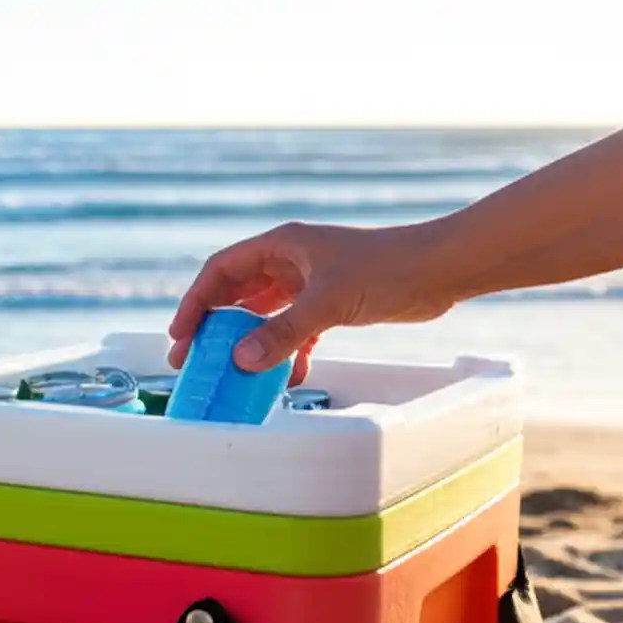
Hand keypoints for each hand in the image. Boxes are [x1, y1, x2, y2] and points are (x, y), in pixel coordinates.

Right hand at [167, 221, 457, 384]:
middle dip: (214, 327)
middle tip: (192, 359)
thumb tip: (240, 361)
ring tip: (228, 373)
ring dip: (248, 343)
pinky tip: (285, 377)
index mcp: (281, 245)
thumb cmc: (388, 267)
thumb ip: (283, 333)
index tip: (181, 334)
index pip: (221, 270)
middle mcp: (289, 261)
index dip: (196, 301)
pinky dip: (286, 352)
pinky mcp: (330, 304)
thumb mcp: (328, 302)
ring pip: (264, 315)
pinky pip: (294, 331)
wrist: (440, 270)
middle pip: (237, 294)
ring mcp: (309, 283)